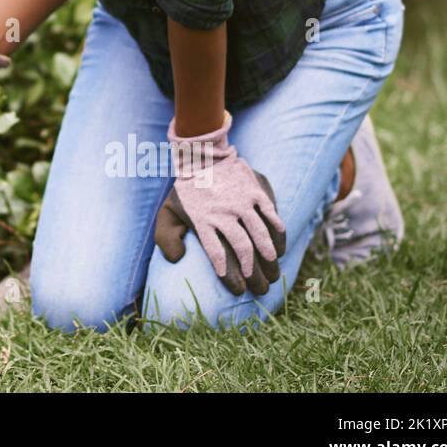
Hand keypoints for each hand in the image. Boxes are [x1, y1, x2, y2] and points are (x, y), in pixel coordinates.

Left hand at [153, 111, 286, 295]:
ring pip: (260, 236)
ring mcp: (240, 201)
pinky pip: (271, 215)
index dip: (230, 276)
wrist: (202, 156)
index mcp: (202, 221)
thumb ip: (166, 238)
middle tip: (261, 290)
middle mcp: (222, 212)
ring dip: (269, 259)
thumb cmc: (186, 192)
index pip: (218, 256)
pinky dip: (278, 234)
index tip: (238, 290)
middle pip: (243, 250)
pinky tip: (280, 248)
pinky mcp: (255, 190)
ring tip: (273, 275)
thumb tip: (177, 259)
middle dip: (254, 275)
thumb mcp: (167, 212)